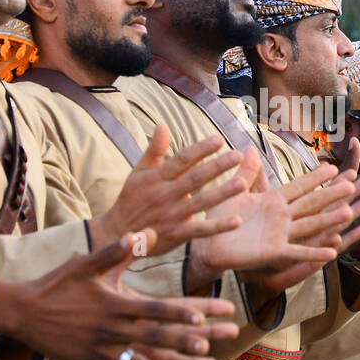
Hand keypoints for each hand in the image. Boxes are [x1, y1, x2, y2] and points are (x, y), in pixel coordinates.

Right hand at [0, 231, 238, 359]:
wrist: (22, 311)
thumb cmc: (56, 284)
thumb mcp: (85, 263)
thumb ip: (115, 251)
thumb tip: (141, 232)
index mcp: (114, 304)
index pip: (153, 309)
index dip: (178, 313)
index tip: (202, 318)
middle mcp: (110, 330)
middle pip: (152, 338)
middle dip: (181, 344)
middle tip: (207, 350)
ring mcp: (99, 351)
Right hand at [89, 126, 251, 253]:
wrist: (118, 235)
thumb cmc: (131, 200)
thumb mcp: (138, 173)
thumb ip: (154, 150)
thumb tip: (163, 125)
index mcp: (157, 177)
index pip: (182, 159)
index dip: (201, 149)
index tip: (219, 139)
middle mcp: (166, 194)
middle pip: (195, 178)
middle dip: (217, 166)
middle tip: (237, 155)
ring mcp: (172, 215)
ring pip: (201, 202)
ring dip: (222, 193)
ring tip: (242, 182)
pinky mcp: (177, 234)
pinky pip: (201, 230)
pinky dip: (218, 226)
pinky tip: (237, 221)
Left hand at [196, 160, 359, 294]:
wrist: (209, 246)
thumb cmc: (221, 219)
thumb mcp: (234, 193)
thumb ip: (246, 172)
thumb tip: (250, 148)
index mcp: (273, 202)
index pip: (300, 186)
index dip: (318, 177)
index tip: (337, 167)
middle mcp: (282, 218)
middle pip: (314, 203)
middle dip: (337, 194)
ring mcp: (281, 235)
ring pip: (312, 225)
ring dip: (332, 219)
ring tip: (353, 212)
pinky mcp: (275, 253)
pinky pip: (299, 253)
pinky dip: (316, 252)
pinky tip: (333, 250)